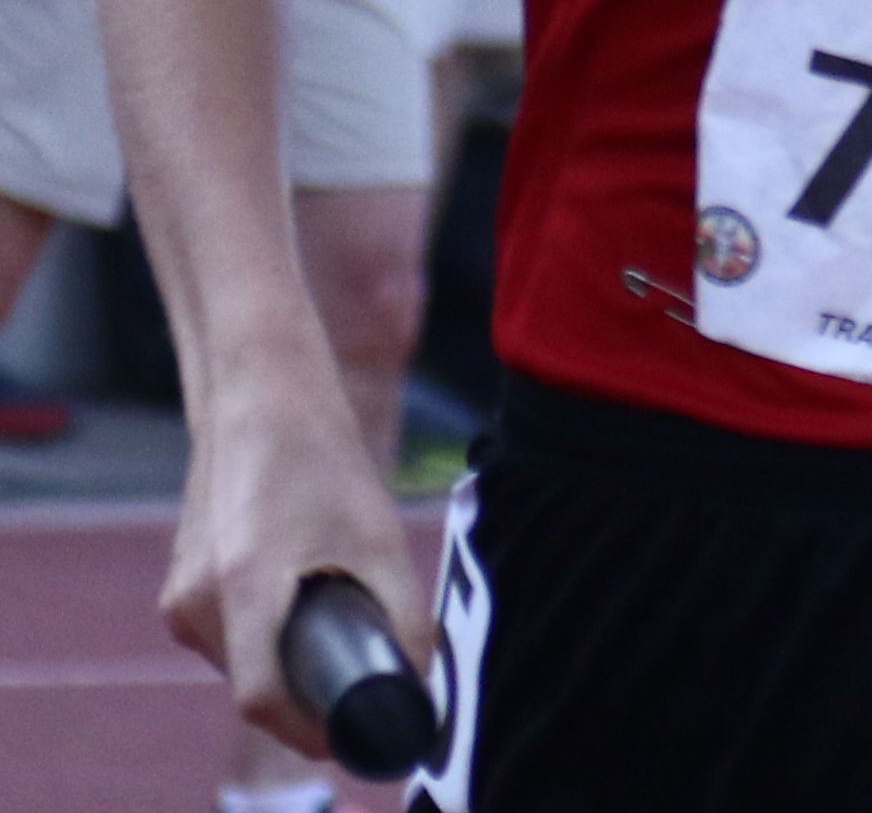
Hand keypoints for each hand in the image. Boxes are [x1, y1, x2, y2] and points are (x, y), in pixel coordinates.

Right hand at [161, 371, 427, 755]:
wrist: (261, 401)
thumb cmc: (323, 463)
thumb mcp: (378, 537)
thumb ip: (401, 613)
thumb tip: (421, 683)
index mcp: (241, 589)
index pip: (262, 700)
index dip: (309, 731)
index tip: (352, 738)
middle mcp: (197, 602)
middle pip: (257, 685)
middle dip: (311, 693)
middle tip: (365, 678)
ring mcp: (181, 597)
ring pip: (244, 663)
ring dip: (290, 659)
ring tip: (337, 616)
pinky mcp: (181, 587)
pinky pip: (231, 636)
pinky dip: (269, 634)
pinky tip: (303, 598)